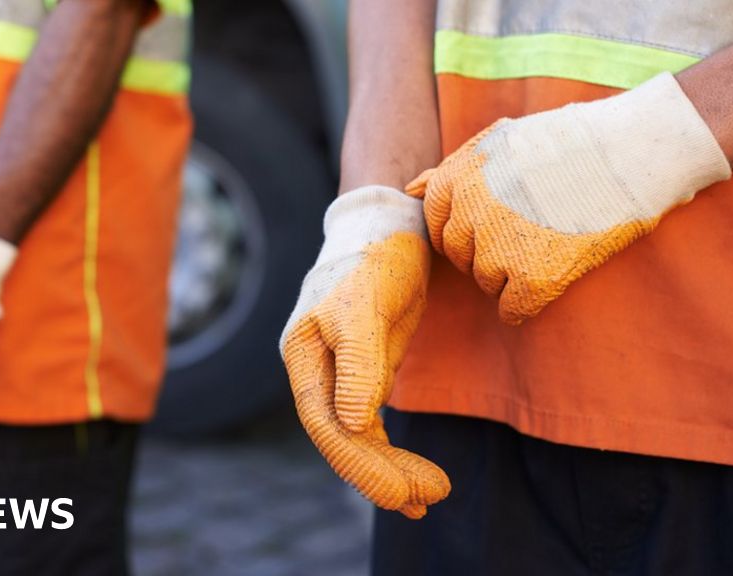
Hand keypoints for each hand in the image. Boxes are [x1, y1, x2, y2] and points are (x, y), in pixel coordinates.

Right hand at [281, 186, 449, 518]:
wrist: (390, 226)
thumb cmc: (373, 257)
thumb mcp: (366, 306)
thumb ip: (360, 364)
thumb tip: (354, 424)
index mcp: (303, 354)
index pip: (325, 422)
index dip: (359, 461)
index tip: (400, 491)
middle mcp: (316, 369)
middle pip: (341, 436)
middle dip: (380, 472)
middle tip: (425, 501)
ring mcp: (339, 373)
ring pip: (358, 435)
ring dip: (390, 468)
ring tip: (429, 498)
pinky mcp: (365, 372)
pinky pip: (372, 424)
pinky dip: (391, 451)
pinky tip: (414, 479)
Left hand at [407, 72, 730, 324]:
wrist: (633, 152)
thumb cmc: (571, 142)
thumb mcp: (501, 140)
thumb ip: (452, 168)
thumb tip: (410, 189)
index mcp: (457, 179)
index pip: (438, 224)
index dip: (467, 228)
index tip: (496, 222)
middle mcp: (469, 214)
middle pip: (460, 256)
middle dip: (485, 251)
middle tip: (528, 235)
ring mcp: (499, 249)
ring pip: (485, 283)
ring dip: (510, 275)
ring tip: (549, 245)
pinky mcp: (533, 280)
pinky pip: (512, 310)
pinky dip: (527, 303)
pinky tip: (553, 277)